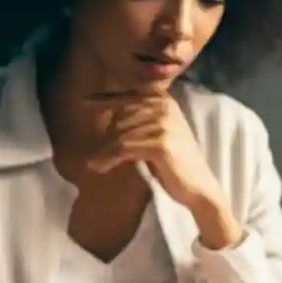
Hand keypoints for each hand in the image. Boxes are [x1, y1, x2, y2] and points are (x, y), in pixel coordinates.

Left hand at [84, 90, 244, 248]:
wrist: (198, 186)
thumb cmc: (174, 162)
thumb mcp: (156, 134)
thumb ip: (138, 121)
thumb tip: (109, 118)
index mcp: (164, 100)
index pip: (128, 96)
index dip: (105, 99)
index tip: (84, 102)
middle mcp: (164, 107)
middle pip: (121, 118)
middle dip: (104, 138)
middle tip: (94, 157)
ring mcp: (163, 123)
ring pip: (120, 134)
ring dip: (103, 152)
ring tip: (94, 164)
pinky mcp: (160, 143)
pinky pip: (124, 148)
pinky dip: (109, 158)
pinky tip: (102, 167)